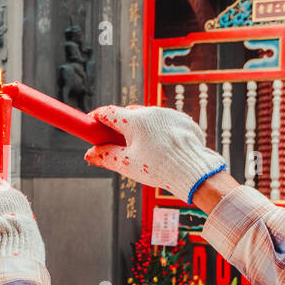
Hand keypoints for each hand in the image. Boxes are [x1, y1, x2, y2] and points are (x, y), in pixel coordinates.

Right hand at [84, 104, 226, 202]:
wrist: (194, 172)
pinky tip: (162, 148)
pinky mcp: (183, 120)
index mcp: (135, 120)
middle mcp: (152, 112)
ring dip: (141, 129)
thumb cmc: (159, 168)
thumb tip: (90, 153)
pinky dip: (160, 132)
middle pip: (127, 114)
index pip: (107, 112)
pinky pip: (165, 122)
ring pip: (148, 118)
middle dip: (119, 126)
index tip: (90, 124)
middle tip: (115, 142)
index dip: (96, 118)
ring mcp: (169, 114)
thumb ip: (106, 156)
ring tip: (144, 150)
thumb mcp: (127, 164)